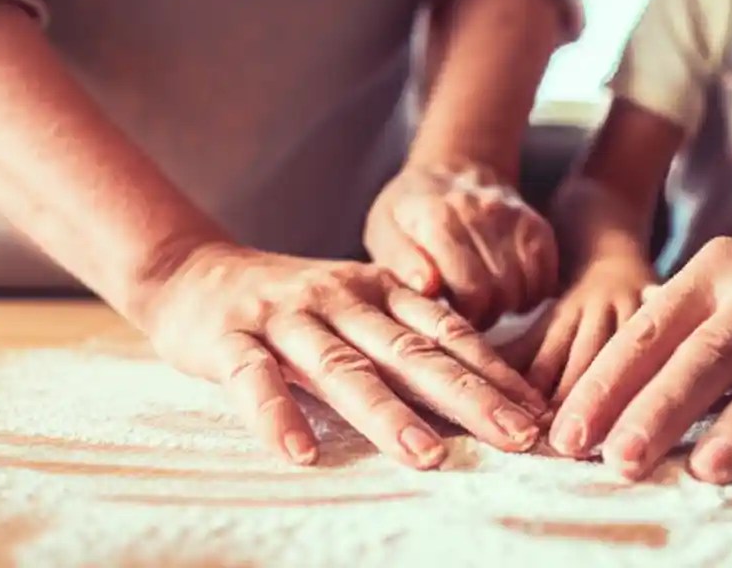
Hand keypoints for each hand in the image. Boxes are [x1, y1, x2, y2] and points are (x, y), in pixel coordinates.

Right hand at [136, 242, 548, 468]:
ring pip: (342, 367)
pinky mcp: (229, 339)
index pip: (448, 334)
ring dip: (387, 414)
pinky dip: (276, 416)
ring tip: (427, 458)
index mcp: (380, 292)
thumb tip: (483, 384)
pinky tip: (300, 455)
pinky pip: (254, 380)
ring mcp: (285, 318)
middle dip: (469, 397)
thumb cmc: (292, 304)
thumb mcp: (358, 309)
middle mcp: (341, 300)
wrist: (192, 272)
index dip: (495, 372)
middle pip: (412, 352)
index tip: (539, 412)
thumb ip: (408, 337)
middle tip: (518, 437)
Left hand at [364, 161, 557, 327]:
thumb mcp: (384, 230)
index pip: (471, 287)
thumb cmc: (409, 211)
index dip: (464, 315)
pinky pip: (546, 278)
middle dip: (485, 314)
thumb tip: (427, 286)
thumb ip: (399, 260)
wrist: (451, 169)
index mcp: (439, 219)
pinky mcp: (537, 227)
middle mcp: (483, 215)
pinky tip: (508, 290)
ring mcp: (515, 220)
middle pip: (501, 293)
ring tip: (485, 299)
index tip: (450, 315)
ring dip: (508, 305)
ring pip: (526, 289)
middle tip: (467, 311)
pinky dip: (530, 294)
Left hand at [548, 235, 731, 482]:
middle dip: (661, 407)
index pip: (651, 332)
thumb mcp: (719, 297)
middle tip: (622, 460)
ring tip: (707, 470)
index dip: (607, 385)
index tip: (569, 437)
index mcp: (714, 272)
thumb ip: (663, 339)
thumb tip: (585, 401)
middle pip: (708, 351)